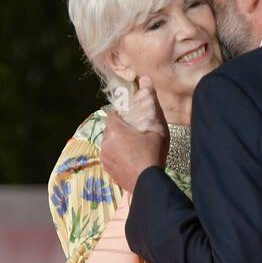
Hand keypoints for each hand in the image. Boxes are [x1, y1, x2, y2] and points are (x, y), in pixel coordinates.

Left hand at [101, 77, 169, 191]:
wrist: (148, 183)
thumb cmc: (154, 154)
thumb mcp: (157, 127)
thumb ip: (150, 102)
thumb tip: (145, 78)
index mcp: (115, 129)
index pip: (113, 114)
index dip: (123, 116)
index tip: (133, 121)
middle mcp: (105, 141)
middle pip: (111, 130)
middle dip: (121, 130)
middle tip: (136, 136)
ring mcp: (104, 157)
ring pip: (109, 144)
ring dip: (118, 144)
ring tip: (133, 149)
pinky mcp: (106, 169)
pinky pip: (110, 157)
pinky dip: (117, 156)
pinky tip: (129, 160)